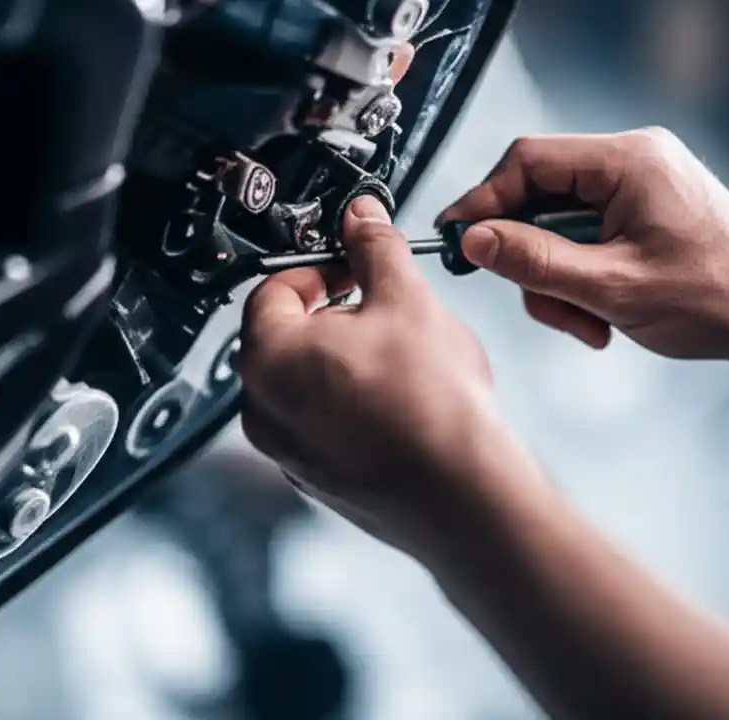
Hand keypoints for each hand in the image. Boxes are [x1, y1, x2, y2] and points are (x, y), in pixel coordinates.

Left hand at [238, 196, 508, 553]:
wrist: (465, 497)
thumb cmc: (432, 406)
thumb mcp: (407, 299)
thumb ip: (375, 249)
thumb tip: (361, 219)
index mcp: (269, 358)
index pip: (274, 287)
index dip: (320, 267)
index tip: (356, 266)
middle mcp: (263, 411)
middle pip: (286, 337)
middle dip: (332, 314)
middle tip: (383, 310)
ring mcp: (288, 453)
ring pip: (306, 385)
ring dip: (345, 362)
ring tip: (401, 360)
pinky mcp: (318, 481)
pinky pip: (324, 426)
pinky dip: (352, 407)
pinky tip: (402, 405)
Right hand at [438, 127, 728, 359]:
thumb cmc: (717, 298)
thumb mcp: (611, 288)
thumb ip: (536, 262)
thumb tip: (474, 240)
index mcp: (628, 161)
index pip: (528, 161)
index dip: (484, 201)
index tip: (457, 242)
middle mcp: (633, 161)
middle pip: (540, 197)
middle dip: (533, 259)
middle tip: (543, 304)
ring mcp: (640, 185)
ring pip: (559, 225)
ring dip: (559, 281)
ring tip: (589, 324)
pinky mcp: (644, 211)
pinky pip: (586, 237)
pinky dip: (582, 280)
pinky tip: (604, 316)